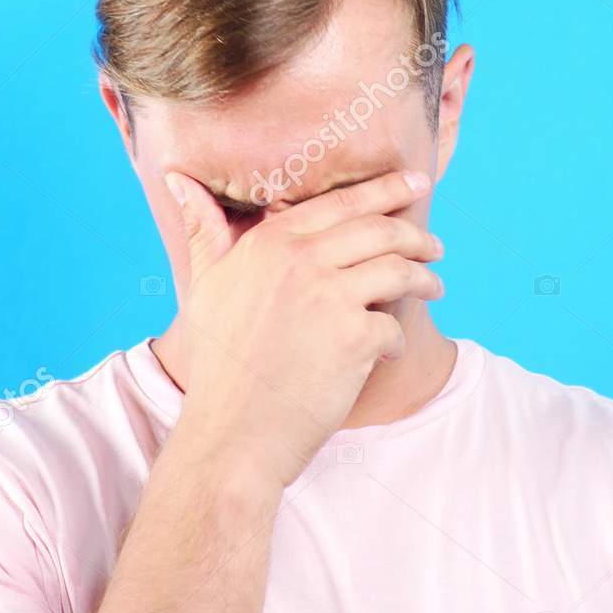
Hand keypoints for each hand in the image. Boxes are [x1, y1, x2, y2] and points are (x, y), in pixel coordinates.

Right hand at [162, 169, 443, 488]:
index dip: (386, 189)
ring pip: (399, 270)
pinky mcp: (354, 339)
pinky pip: (394, 325)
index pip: (340, 202)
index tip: (415, 183)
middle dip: (417, 235)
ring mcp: (329, 298)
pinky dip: (397, 338)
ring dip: (425, 279)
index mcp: (270, 243)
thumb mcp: (205, 286)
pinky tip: (388, 351)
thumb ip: (205, 230)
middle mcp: (300, 261)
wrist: (231, 434)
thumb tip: (177, 177)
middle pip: (380, 230)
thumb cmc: (218, 364)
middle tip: (435, 246)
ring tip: (433, 288)